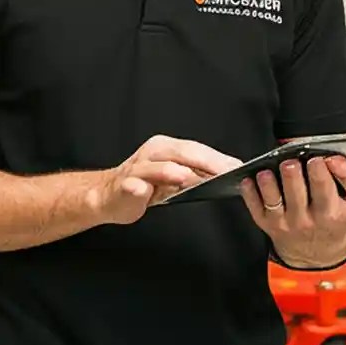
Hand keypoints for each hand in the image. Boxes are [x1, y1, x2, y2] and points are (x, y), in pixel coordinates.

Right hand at [93, 135, 240, 224]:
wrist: (107, 196)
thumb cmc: (144, 186)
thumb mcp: (172, 179)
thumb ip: (193, 176)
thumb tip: (223, 176)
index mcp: (166, 148)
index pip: (196, 150)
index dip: (218, 157)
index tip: (238, 166)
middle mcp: (153, 152)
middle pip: (183, 154)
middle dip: (206, 163)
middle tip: (225, 172)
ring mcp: (138, 168)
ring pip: (160, 167)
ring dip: (174, 172)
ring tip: (191, 179)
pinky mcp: (124, 184)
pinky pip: (133, 184)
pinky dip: (138, 187)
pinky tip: (144, 190)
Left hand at [240, 151, 345, 267]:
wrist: (321, 248)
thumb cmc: (338, 210)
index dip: (340, 172)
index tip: (331, 158)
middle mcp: (320, 218)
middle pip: (311, 194)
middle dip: (303, 174)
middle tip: (296, 159)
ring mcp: (294, 224)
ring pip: (281, 201)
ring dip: (273, 184)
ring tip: (270, 169)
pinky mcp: (272, 226)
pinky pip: (258, 209)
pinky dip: (252, 194)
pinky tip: (251, 178)